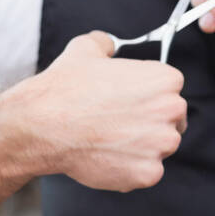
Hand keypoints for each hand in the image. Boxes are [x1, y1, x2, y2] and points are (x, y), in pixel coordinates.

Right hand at [16, 31, 187, 190]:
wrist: (43, 125)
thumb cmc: (65, 89)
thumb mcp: (84, 50)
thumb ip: (104, 43)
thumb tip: (107, 43)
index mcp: (164, 79)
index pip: (170, 90)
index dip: (148, 97)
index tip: (131, 103)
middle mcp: (170, 110)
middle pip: (171, 120)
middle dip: (150, 123)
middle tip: (119, 124)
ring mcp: (161, 144)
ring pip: (160, 147)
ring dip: (141, 147)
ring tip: (110, 141)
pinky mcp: (149, 173)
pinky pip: (148, 173)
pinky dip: (130, 170)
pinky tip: (107, 158)